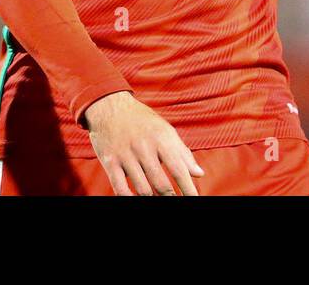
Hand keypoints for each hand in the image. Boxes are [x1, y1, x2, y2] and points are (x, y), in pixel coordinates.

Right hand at [82, 91, 204, 195]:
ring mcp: (125, 155)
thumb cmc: (142, 120)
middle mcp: (143, 147)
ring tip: (157, 199)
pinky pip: (120, 188)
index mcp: (161, 138)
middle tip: (174, 201)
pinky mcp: (109, 161)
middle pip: (161, 184)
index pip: (178, 169)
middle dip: (170, 198)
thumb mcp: (165, 130)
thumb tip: (199, 174)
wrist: (110, 106)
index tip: (194, 199)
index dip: (188, 189)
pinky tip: (136, 198)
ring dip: (152, 199)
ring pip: (143, 190)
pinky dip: (129, 198)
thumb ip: (182, 152)